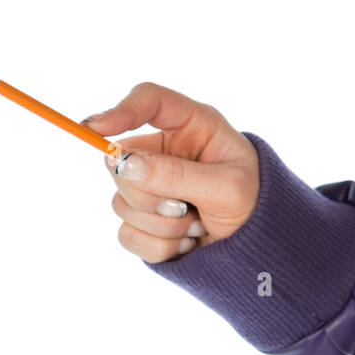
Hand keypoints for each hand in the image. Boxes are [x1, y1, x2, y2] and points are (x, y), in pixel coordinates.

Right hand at [83, 82, 259, 263]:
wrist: (262, 251)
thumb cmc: (256, 206)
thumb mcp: (226, 187)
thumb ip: (177, 174)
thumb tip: (124, 162)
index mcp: (191, 127)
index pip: (148, 102)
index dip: (119, 111)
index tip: (92, 128)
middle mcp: (165, 152)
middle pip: (122, 162)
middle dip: (151, 194)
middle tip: (187, 208)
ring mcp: (150, 188)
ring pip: (122, 204)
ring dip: (162, 224)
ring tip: (197, 225)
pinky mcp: (143, 222)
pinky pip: (128, 234)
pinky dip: (159, 246)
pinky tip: (186, 243)